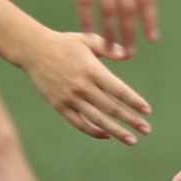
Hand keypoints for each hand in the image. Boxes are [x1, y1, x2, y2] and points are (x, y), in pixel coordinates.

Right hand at [19, 30, 152, 144]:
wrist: (33, 50)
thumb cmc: (65, 43)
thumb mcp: (87, 39)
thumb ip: (109, 48)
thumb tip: (128, 55)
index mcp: (91, 69)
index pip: (118, 90)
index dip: (134, 101)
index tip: (147, 111)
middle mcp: (82, 86)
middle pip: (111, 108)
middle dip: (131, 120)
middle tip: (147, 130)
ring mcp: (70, 97)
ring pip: (97, 119)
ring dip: (116, 131)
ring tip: (132, 140)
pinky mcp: (59, 105)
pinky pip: (79, 123)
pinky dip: (93, 131)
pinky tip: (107, 135)